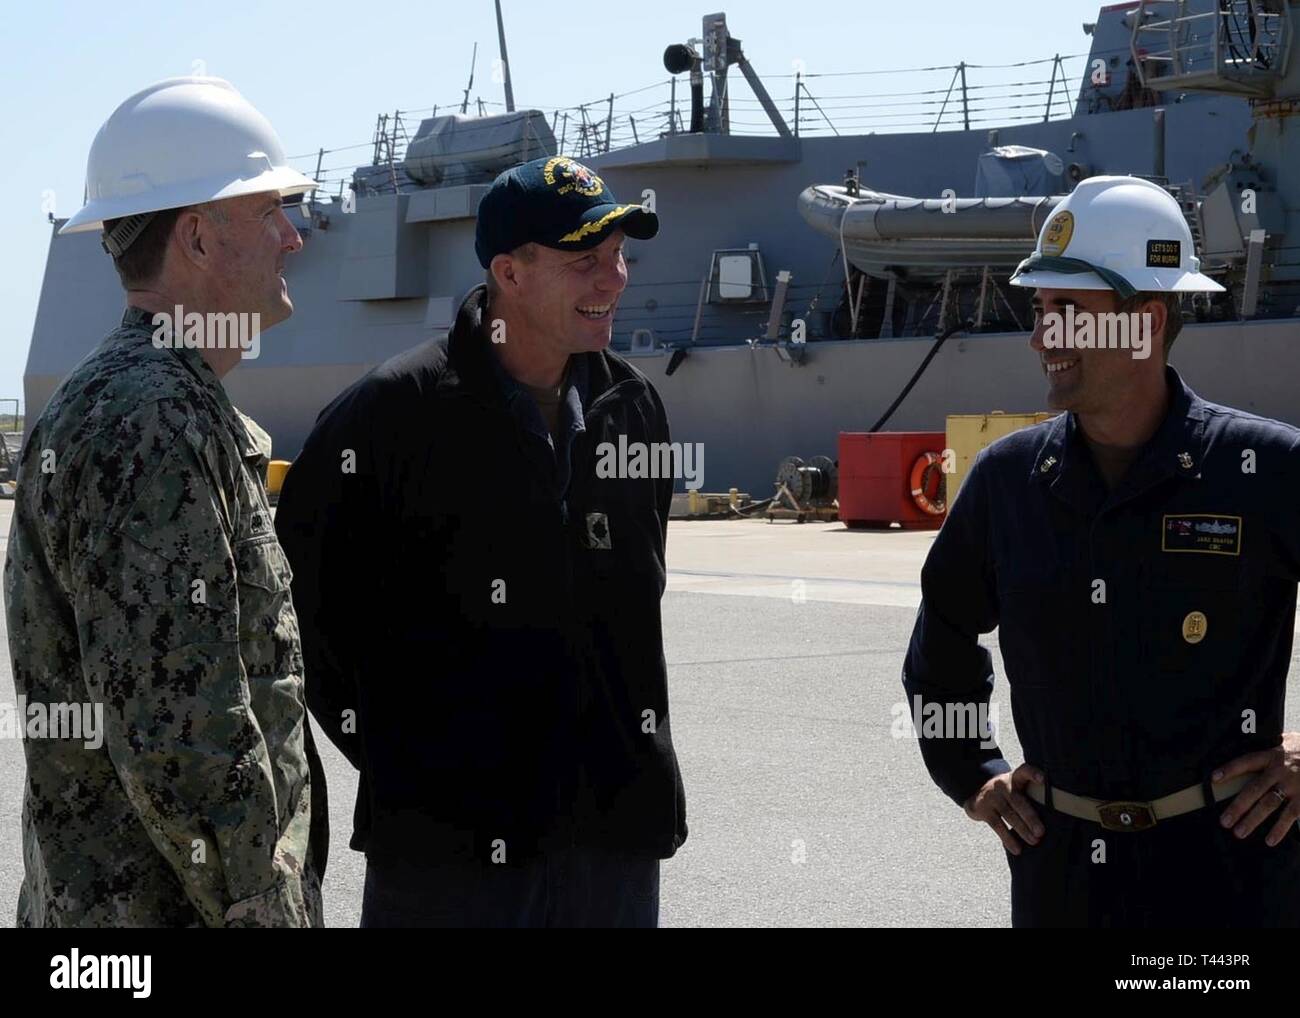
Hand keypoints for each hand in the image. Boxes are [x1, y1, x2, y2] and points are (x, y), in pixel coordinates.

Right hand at [963, 763, 1045, 855]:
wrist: (976, 793)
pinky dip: (1008, 838)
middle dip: (1030, 818)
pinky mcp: (983, 809)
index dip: (1032, 773)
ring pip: (1009, 815)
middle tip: (1041, 832)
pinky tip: (1017, 849)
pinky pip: (997, 825)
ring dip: (1022, 830)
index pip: (1024, 771)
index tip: (1042, 779)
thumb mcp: (1016, 787)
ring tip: (1034, 841)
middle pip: (1018, 801)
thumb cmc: (1007, 793)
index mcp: (1014, 778)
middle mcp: (1002, 785)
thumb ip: (1031, 793)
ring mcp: (992, 797)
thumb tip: (1056, 817)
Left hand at [1214, 732, 1299, 846]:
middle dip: (1237, 806)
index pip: (1247, 761)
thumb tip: (1249, 746)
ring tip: (1239, 833)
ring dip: (1253, 820)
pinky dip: (1280, 829)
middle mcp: (1280, 771)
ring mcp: (1293, 786)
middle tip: (1224, 821)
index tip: (1213, 779)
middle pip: (1254, 789)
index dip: (1230, 769)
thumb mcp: (1288, 741)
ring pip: (1269, 804)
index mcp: (1273, 756)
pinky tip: (1270, 840)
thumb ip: (1271, 748)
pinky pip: (1290, 815)